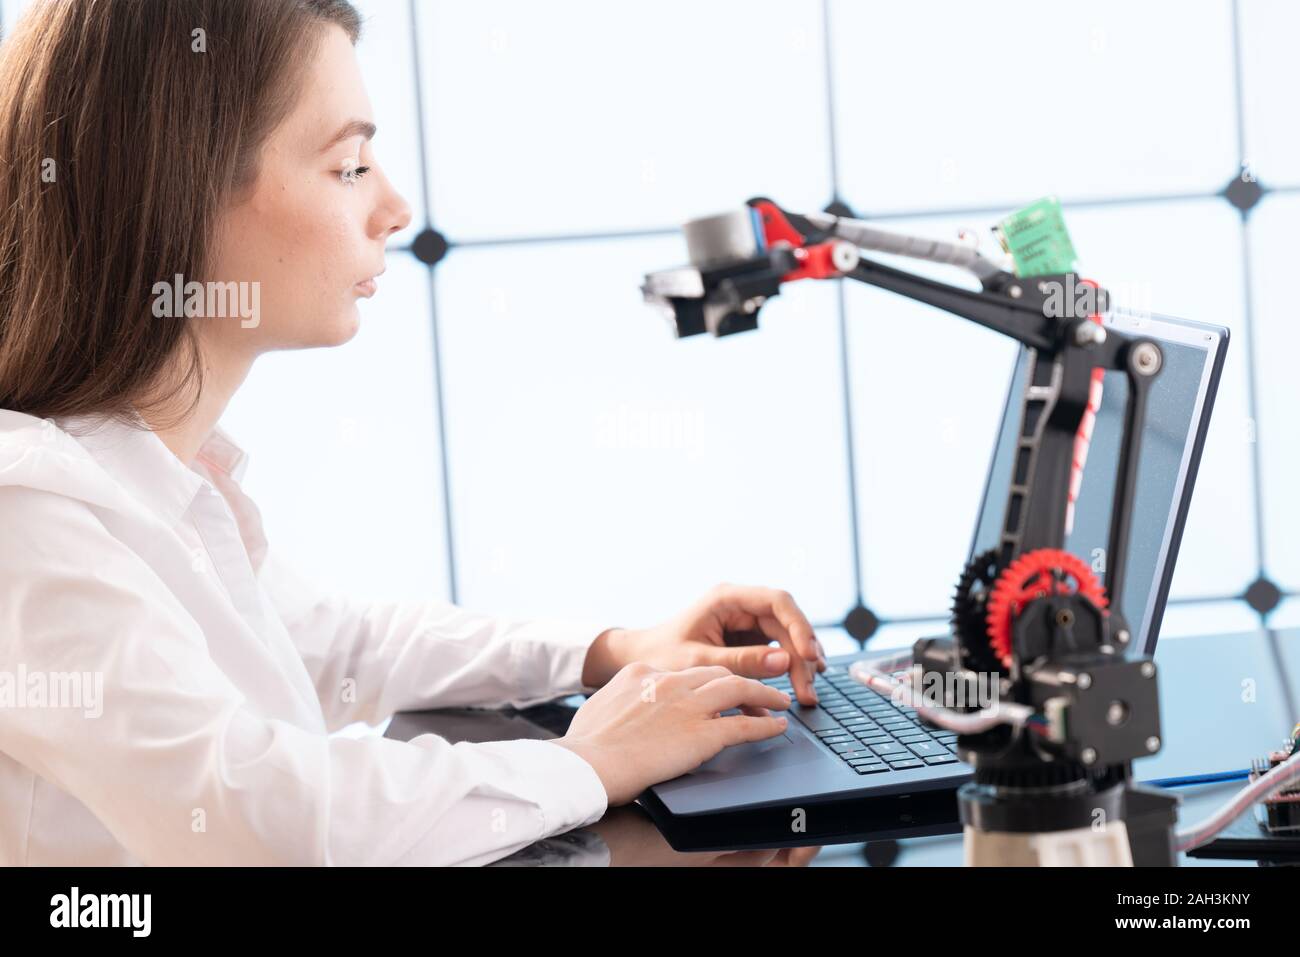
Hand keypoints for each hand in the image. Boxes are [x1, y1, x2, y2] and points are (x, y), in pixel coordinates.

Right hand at [553, 662, 791, 805]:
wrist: (589, 762)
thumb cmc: (586, 744)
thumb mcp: (601, 705)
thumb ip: (622, 698)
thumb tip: (625, 707)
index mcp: (644, 672)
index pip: (685, 670)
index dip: (706, 679)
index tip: (715, 687)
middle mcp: (671, 682)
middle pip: (717, 672)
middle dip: (740, 678)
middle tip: (755, 688)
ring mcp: (689, 706)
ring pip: (739, 688)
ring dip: (764, 693)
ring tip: (779, 700)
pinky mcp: (703, 733)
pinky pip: (744, 724)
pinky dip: (765, 725)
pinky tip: (777, 726)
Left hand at [582, 583, 825, 705]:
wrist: (640, 661)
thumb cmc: (660, 655)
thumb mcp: (699, 660)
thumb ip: (741, 660)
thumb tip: (785, 661)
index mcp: (726, 598)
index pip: (777, 601)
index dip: (799, 626)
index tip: (808, 655)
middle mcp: (740, 606)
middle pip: (786, 624)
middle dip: (801, 656)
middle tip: (808, 690)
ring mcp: (744, 622)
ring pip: (785, 639)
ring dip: (799, 666)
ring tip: (808, 695)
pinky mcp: (746, 640)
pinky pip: (775, 652)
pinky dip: (787, 670)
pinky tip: (798, 689)